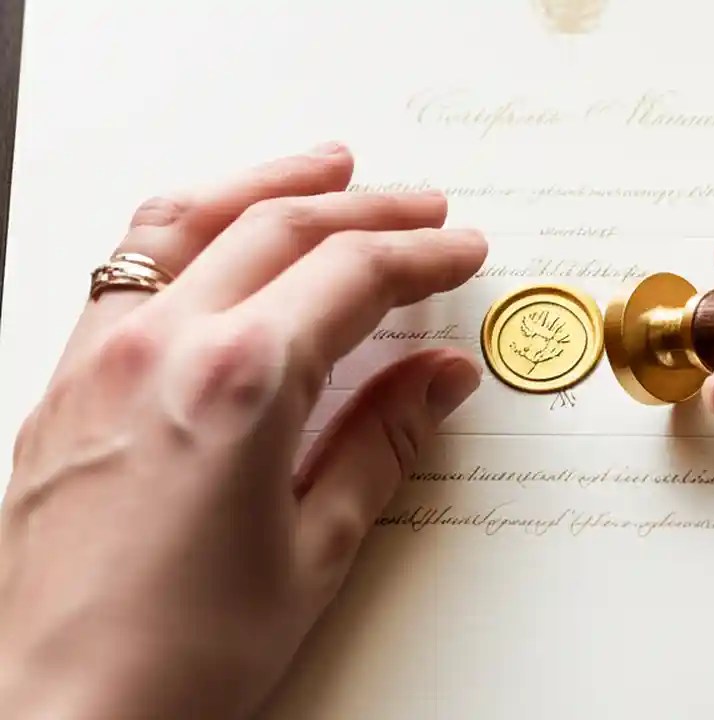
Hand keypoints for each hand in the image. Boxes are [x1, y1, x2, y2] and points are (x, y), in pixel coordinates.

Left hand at [0, 143, 486, 718]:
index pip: (352, 276)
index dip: (420, 254)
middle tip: (423, 209)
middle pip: (282, 227)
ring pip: (194, 218)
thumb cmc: (179, 654)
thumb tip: (438, 378)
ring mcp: (102, 353)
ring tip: (326, 166)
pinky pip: (130, 260)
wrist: (58, 710)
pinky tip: (218, 230)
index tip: (459, 248)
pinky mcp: (68, 378)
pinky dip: (192, 223)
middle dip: (369, 207)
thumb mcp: (316, 548)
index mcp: (240, 382)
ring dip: (271, 183)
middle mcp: (162, 344)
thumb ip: (383, 441)